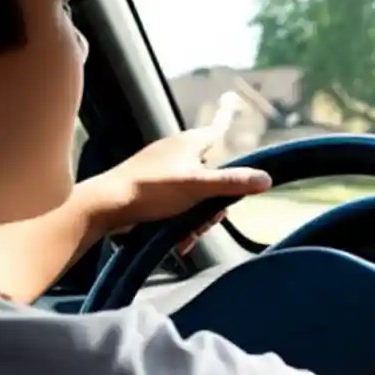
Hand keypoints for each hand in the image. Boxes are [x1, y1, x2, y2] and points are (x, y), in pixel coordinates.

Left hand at [89, 126, 271, 253]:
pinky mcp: (151, 191)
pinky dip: (180, 222)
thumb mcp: (198, 186)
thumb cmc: (153, 189)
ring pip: (193, 195)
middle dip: (212, 203)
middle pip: (210, 176)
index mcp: (189, 142)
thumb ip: (232, 183)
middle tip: (207, 220)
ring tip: (188, 235)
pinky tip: (178, 240)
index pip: (219, 134)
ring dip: (196, 218)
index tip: (237, 173)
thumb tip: (267, 178)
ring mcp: (163, 172)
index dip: (231, 151)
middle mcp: (177, 153)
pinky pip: (175, 205)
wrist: (107, 206)